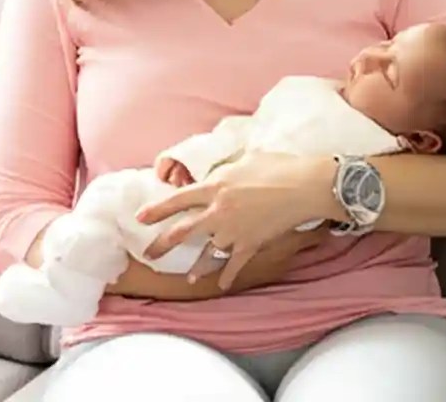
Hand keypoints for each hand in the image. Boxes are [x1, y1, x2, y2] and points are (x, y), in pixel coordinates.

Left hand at [136, 151, 331, 290]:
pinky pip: (235, 264)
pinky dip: (229, 276)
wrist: (304, 186)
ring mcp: (233, 231)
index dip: (156, 209)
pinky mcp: (251, 244)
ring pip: (208, 253)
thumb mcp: (244, 160)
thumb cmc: (277, 166)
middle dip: (162, 244)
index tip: (140, 218)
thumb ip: (226, 171)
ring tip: (189, 277)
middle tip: (149, 254)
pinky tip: (223, 285)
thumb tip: (219, 175)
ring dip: (197, 266)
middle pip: (182, 231)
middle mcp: (218, 211)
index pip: (176, 200)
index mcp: (214, 187)